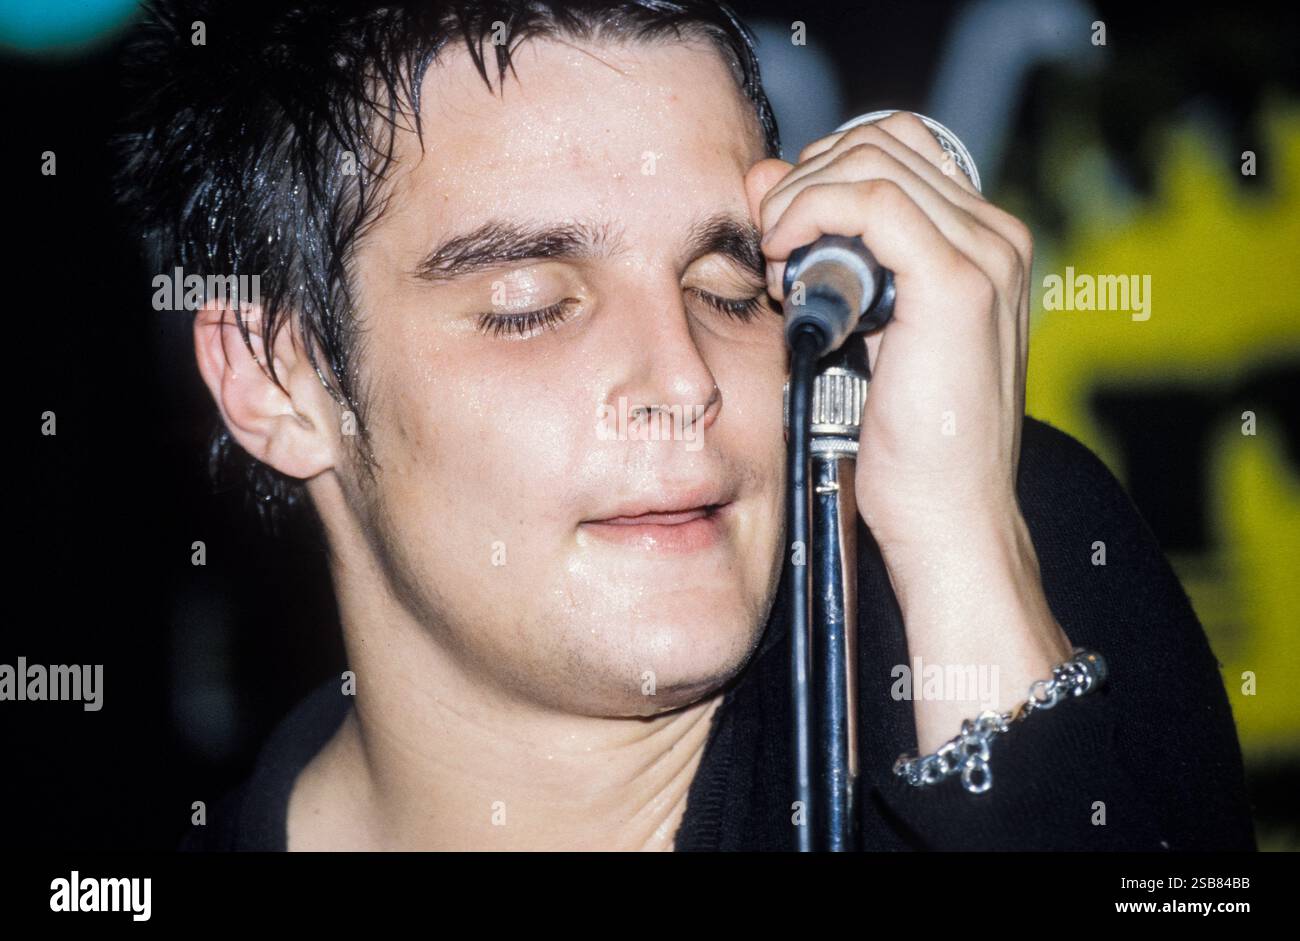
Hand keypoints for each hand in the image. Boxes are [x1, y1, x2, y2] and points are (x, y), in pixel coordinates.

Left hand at [744, 113, 1072, 752]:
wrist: (948, 518)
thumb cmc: (906, 444)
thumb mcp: (860, 330)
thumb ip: (827, 256)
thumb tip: (769, 183)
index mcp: (980, 245)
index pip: (894, 151)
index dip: (822, 171)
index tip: (778, 228)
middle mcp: (994, 238)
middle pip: (881, 141)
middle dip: (805, 179)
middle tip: (769, 241)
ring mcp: (983, 256)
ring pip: (871, 161)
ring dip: (800, 198)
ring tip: (774, 258)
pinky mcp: (957, 284)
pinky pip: (870, 203)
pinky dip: (810, 215)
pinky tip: (784, 260)